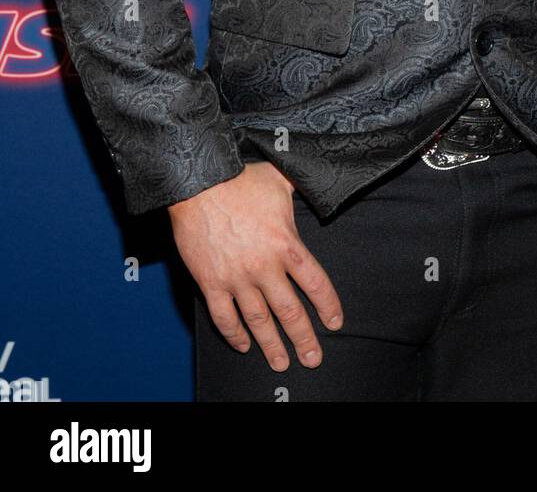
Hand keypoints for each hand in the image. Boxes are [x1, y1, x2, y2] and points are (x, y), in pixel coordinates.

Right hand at [168, 161, 343, 371]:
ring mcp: (237, 278)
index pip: (315, 284)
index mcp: (286, 244)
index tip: (333, 323)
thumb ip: (301, 188)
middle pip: (290, 312)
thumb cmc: (240, 179)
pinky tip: (243, 344)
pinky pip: (224, 317)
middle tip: (312, 358)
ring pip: (259, 321)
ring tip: (281, 362)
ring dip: (271, 345)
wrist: (198, 184)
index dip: (328, 307)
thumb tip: (317, 183)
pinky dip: (234, 334)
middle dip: (304, 339)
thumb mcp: (280, 179)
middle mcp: (264, 267)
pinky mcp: (211, 283)